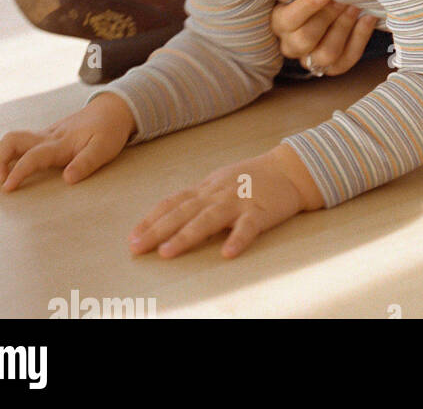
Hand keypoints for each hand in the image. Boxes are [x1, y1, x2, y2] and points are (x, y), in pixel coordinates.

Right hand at [0, 92, 134, 191]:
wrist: (114, 108)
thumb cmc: (110, 130)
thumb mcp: (105, 148)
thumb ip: (86, 163)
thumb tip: (67, 179)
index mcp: (61, 143)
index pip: (33, 156)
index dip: (19, 170)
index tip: (6, 187)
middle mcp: (48, 137)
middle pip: (13, 142)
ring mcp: (44, 135)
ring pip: (10, 141)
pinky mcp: (44, 136)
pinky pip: (16, 142)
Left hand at [129, 148, 321, 258]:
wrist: (290, 168)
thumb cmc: (252, 179)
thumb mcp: (221, 183)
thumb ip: (198, 200)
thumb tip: (169, 219)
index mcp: (207, 188)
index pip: (173, 203)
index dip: (151, 219)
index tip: (132, 237)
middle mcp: (218, 194)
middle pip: (184, 211)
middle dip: (158, 230)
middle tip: (136, 248)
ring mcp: (239, 201)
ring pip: (209, 218)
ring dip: (187, 235)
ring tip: (167, 252)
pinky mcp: (261, 211)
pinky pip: (248, 226)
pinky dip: (238, 239)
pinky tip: (227, 253)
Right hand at [271, 0, 381, 75]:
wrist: (327, 3)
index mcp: (278, 21)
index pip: (287, 21)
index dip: (306, 8)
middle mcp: (291, 44)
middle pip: (306, 39)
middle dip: (328, 16)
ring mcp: (311, 58)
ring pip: (326, 54)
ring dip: (344, 27)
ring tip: (356, 5)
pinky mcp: (333, 66)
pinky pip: (346, 60)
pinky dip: (360, 38)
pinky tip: (369, 17)